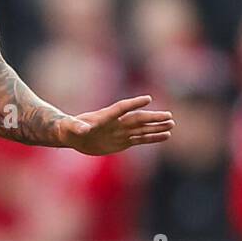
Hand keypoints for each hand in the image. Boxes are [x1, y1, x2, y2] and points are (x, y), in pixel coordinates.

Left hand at [56, 95, 173, 155]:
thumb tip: (83, 129)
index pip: (121, 108)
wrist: (73, 134)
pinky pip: (140, 139)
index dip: (133, 103)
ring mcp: (121, 131)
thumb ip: (78, 127)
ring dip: (156, 127)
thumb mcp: (71, 128)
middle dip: (152, 118)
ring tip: (171, 124)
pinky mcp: (122, 141)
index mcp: (104, 117)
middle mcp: (116, 123)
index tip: (147, 99)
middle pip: (137, 119)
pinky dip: (152, 137)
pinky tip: (165, 136)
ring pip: (142, 128)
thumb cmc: (69, 128)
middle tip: (169, 116)